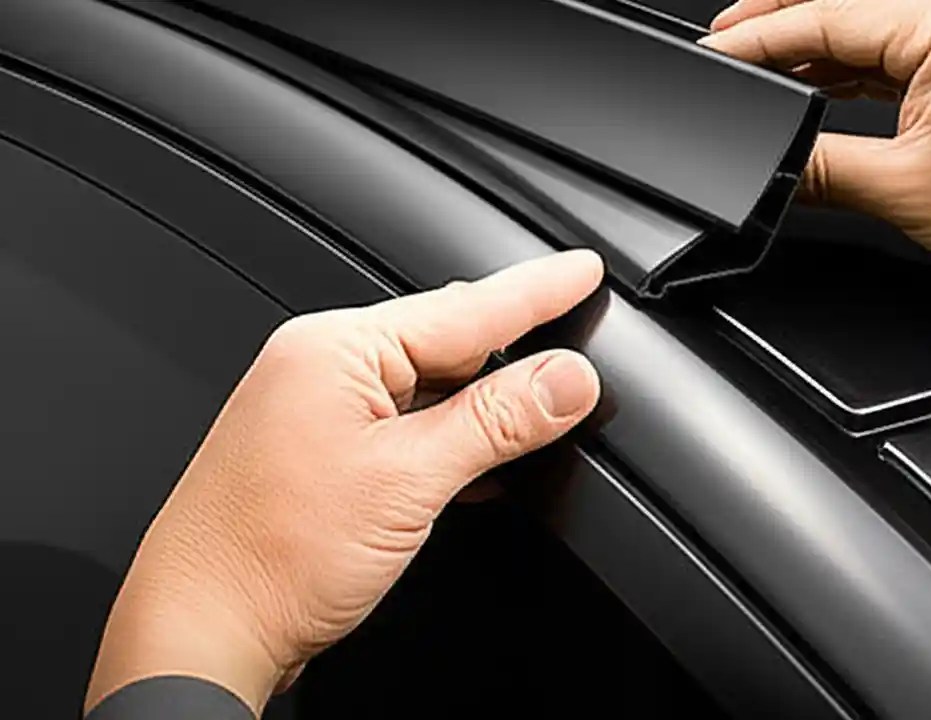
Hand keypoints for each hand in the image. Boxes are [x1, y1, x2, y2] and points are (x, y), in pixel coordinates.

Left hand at [85, 251, 604, 714]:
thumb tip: (567, 379)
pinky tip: (482, 460)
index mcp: (334, 349)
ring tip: (541, 404)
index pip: (465, 307)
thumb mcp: (408, 480)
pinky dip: (451, 436)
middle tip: (579, 336)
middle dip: (516, 341)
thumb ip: (497, 422)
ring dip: (484, 400)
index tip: (584, 270)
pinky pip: (406, 423)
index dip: (536, 289)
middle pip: (448, 339)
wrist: (200, 630)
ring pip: (429, 385)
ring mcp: (318, 411)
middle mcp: (320, 367)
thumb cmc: (268, 558)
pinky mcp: (322, 454)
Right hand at [701, 0, 930, 291]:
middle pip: (852, 2)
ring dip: (824, 47)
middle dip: (784, 24)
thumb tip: (775, 168)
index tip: (715, 55)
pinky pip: (914, 44)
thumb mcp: (906, 189)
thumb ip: (823, 170)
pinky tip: (827, 86)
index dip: (759, 39)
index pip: (827, 15)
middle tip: (729, 46)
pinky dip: (866, 66)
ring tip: (770, 73)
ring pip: (882, 23)